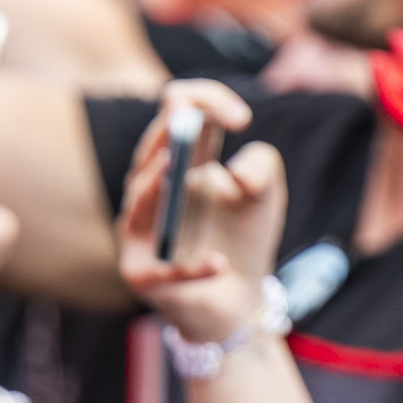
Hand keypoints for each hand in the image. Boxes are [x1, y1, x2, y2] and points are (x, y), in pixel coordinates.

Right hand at [115, 81, 288, 344]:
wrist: (239, 299)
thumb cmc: (244, 238)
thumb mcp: (265, 194)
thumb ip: (264, 166)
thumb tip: (236, 174)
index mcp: (177, 159)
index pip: (177, 110)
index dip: (205, 102)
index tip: (242, 119)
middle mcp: (147, 189)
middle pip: (152, 150)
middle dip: (172, 133)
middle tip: (191, 120)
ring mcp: (137, 230)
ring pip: (139, 201)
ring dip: (156, 187)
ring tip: (175, 170)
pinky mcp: (141, 274)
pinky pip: (162, 269)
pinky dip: (190, 267)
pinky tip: (219, 262)